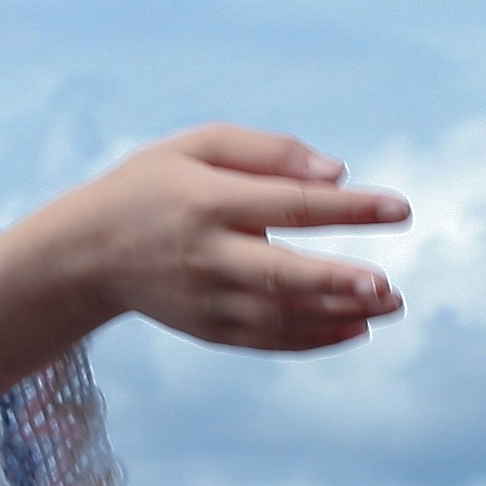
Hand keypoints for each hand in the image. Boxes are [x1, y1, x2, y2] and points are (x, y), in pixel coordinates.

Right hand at [0, 126, 407, 388]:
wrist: (84, 252)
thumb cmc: (153, 185)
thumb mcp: (196, 145)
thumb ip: (266, 151)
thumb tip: (336, 172)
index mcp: (206, 201)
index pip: (288, 204)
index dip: (347, 208)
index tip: (400, 209)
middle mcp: (207, 256)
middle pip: (281, 274)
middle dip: (336, 283)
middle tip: (389, 288)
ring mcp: (206, 300)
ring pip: (281, 315)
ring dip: (339, 315)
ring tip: (391, 304)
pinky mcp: (207, 330)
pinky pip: (268, 340)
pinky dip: (313, 339)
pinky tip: (357, 329)